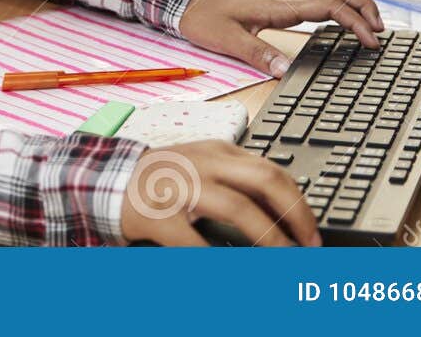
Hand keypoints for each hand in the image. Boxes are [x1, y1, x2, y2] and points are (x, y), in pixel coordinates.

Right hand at [119, 140, 320, 245]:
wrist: (109, 179)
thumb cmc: (163, 177)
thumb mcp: (203, 165)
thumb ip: (237, 179)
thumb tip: (282, 210)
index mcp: (218, 151)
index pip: (272, 170)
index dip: (299, 202)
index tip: (311, 231)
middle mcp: (204, 163)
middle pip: (264, 181)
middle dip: (294, 216)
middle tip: (308, 246)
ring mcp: (181, 187)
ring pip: (238, 208)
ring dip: (268, 238)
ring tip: (283, 260)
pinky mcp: (159, 215)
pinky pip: (195, 242)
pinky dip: (218, 259)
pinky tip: (233, 270)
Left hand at [179, 0, 383, 67]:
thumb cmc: (204, 17)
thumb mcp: (227, 39)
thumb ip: (257, 53)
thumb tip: (284, 71)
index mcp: (278, 6)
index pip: (328, 5)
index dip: (355, 20)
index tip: (371, 40)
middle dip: (364, 4)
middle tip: (381, 29)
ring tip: (371, 22)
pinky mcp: (281, 3)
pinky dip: (340, 2)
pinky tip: (344, 17)